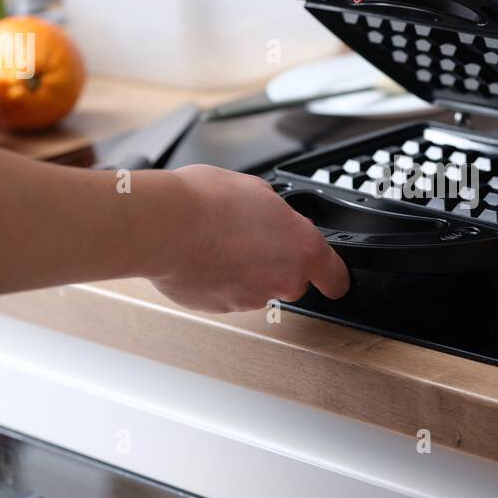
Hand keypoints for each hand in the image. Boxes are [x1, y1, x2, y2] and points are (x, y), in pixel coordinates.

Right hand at [152, 165, 349, 312]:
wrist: (161, 226)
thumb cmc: (205, 202)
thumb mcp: (257, 189)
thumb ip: (277, 213)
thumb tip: (274, 216)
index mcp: (302, 249)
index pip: (336, 278)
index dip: (333, 276)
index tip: (330, 276)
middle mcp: (282, 279)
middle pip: (293, 280)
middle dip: (278, 264)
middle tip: (252, 237)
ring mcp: (251, 298)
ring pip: (258, 287)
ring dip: (245, 270)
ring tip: (219, 241)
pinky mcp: (221, 308)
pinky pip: (228, 294)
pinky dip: (219, 280)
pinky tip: (203, 256)